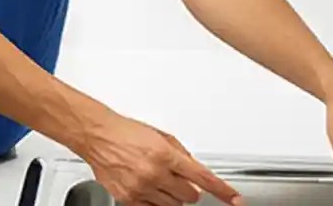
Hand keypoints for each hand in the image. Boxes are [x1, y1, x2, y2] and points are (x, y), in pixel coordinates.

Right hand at [76, 112, 242, 205]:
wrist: (98, 137)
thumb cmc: (126, 132)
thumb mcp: (161, 136)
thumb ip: (182, 155)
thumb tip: (196, 171)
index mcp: (165, 154)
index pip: (203, 178)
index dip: (222, 191)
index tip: (234, 199)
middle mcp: (154, 173)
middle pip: (189, 196)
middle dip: (188, 188)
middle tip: (176, 177)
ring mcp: (141, 189)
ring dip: (172, 195)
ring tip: (158, 179)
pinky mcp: (129, 199)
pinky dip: (156, 201)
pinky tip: (146, 185)